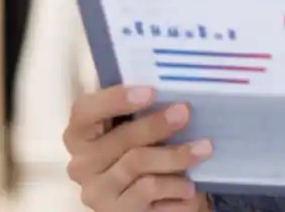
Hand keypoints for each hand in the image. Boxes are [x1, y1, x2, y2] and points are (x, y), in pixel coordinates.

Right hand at [63, 85, 214, 210]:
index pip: (84, 112)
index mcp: (80, 135)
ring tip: (204, 149)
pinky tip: (191, 185)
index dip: (114, 99)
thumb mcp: (136, 129)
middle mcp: (81, 165)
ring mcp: (97, 193)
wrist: (147, 203)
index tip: (150, 91)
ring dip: (176, 155)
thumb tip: (174, 85)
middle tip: (186, 113)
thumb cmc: (142, 152)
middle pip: (120, 140)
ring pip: (138, 165)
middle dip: (156, 124)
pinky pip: (151, 193)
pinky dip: (176, 186)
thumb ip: (142, 110)